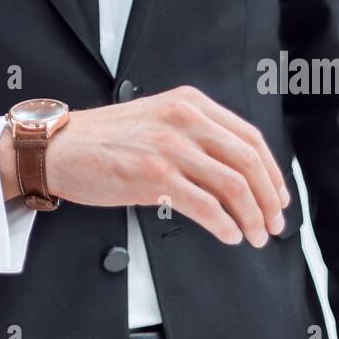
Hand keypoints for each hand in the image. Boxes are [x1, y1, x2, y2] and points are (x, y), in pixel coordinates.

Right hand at [1, 84, 290, 244]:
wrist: (59, 148)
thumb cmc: (105, 139)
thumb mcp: (157, 118)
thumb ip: (195, 133)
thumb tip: (237, 171)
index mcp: (189, 102)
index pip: (249, 137)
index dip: (272, 171)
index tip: (279, 196)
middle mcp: (184, 119)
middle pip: (248, 161)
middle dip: (270, 198)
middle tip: (275, 223)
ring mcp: (170, 147)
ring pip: (233, 186)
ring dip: (253, 217)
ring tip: (256, 235)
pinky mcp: (154, 175)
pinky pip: (206, 205)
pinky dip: (225, 225)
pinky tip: (229, 235)